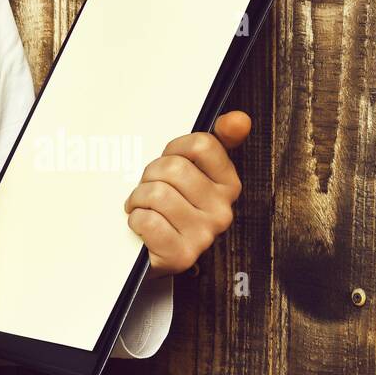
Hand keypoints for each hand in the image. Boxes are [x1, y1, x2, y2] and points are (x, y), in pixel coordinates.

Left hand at [122, 110, 249, 276]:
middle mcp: (222, 211)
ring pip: (157, 192)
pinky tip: (142, 224)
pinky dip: (136, 219)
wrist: (154, 247)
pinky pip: (147, 221)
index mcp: (228, 184)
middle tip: (152, 188)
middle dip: (151, 174)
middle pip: (174, 167)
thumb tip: (239, 119)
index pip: (201, 144)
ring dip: (139, 197)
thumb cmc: (171, 202)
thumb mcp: (192, 169)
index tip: (171, 161)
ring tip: (145, 206)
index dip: (175, 148)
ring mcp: (204, 235)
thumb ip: (216, 141)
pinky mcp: (181, 255)